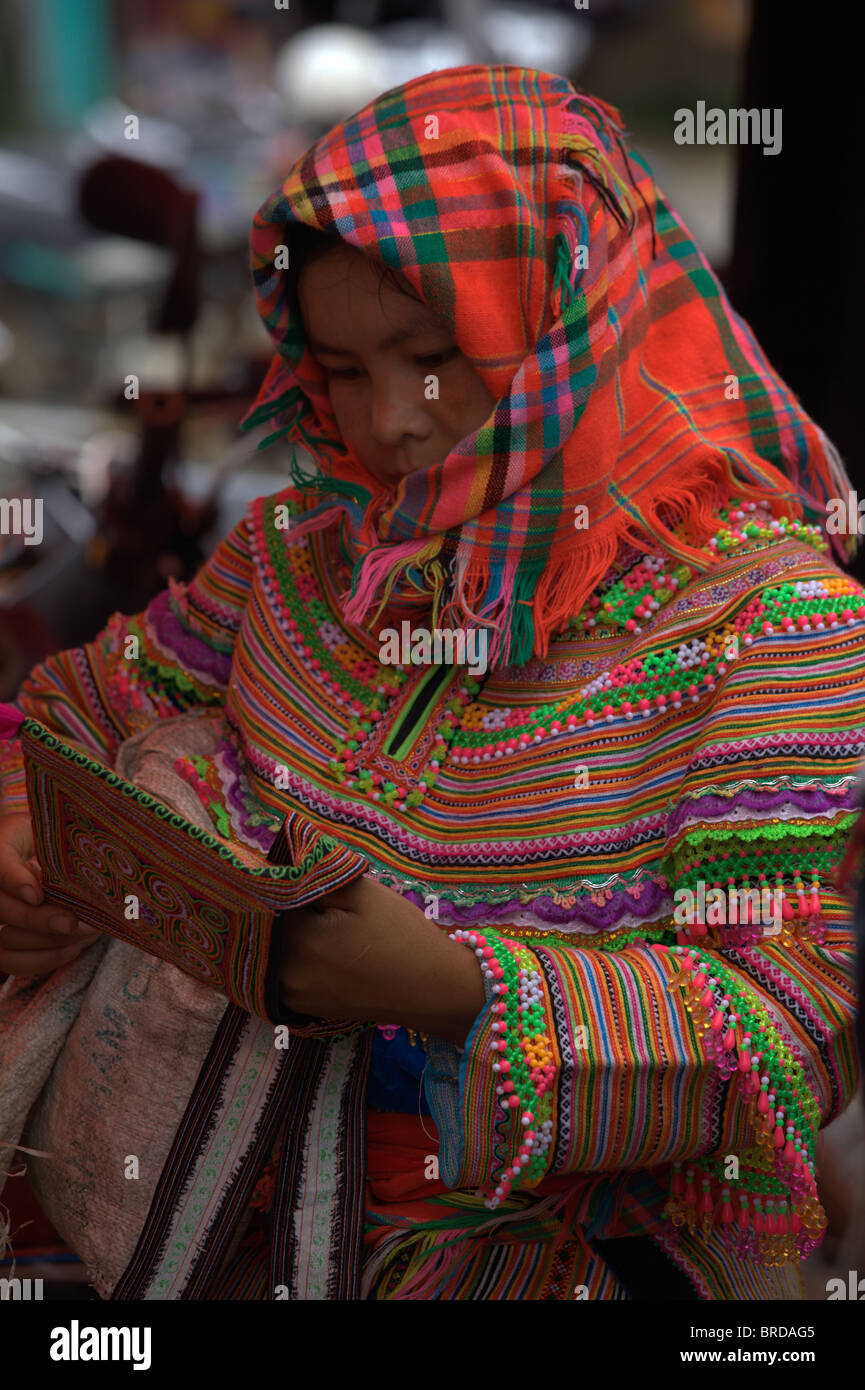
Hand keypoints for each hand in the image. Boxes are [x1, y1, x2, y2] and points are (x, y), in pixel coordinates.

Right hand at [0, 814, 99, 975]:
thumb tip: (90, 870)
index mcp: (2, 848)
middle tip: (71, 923)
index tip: (38, 895)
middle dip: (36, 920)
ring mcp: (0, 915)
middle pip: (1, 907)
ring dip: (44, 942)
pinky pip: (13, 960)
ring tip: (79, 934)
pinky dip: (44, 959)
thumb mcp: (66, 836)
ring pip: (6, 940)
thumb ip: (68, 848)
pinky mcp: (6, 942)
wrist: (60, 861)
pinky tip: (72, 948)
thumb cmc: (63, 844)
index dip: (15, 881)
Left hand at [278, 875, 485, 1045]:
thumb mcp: (362, 891)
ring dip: (281, 929)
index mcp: (295, 941)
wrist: (433, 990)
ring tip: (308, 911)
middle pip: (263, 926)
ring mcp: (291, 995)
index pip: (267, 896)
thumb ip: (317, 874)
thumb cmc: (401, 936)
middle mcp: (282, 974)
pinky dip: (288, 952)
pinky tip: (311, 939)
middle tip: (299, 883)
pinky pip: (281, 970)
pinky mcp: (302, 1007)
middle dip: (275, 902)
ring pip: (270, 949)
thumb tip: (284, 863)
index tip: (290, 862)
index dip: (279, 876)